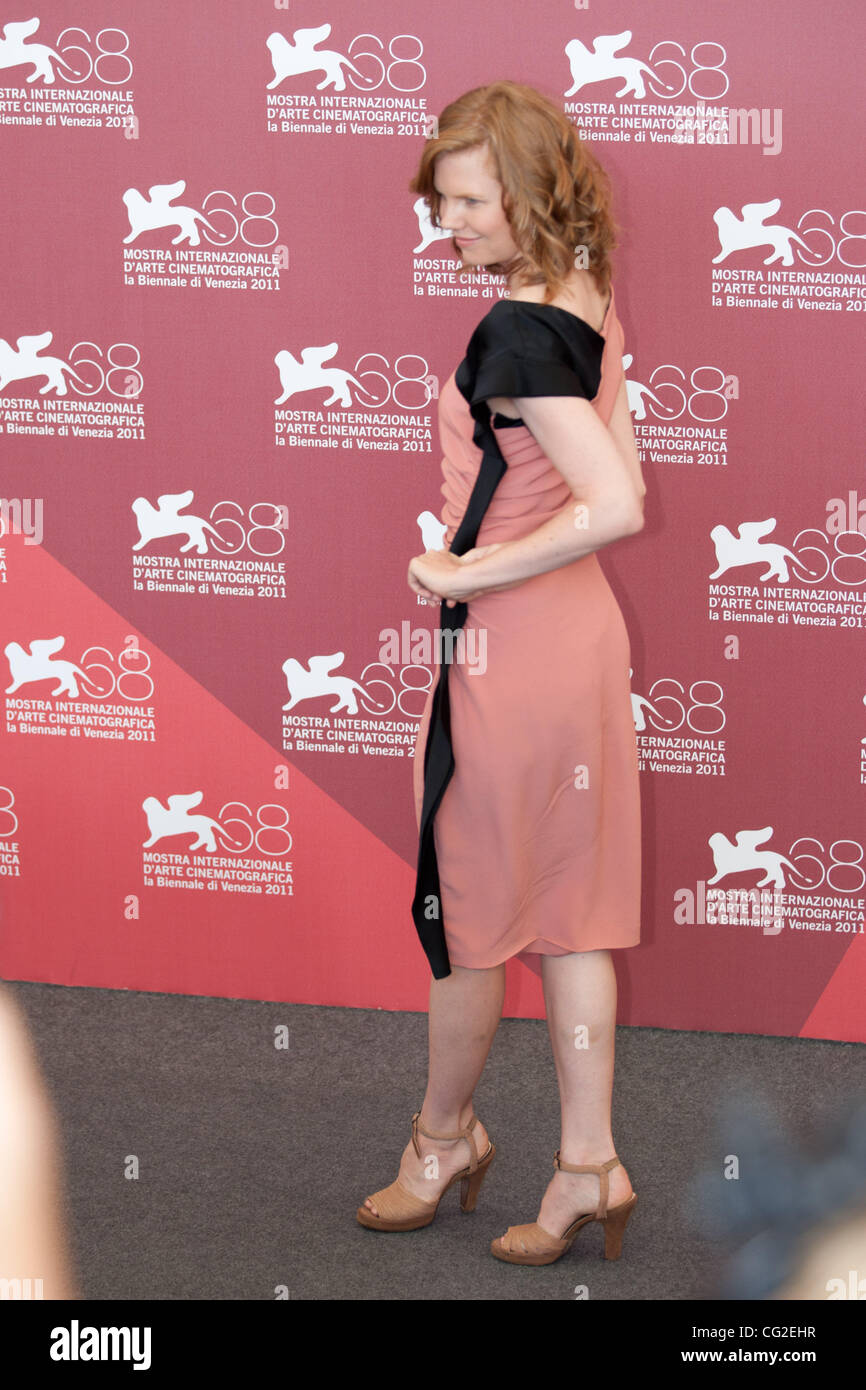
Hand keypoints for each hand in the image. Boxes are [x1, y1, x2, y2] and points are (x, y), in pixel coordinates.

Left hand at [407, 543, 523, 606]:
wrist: (463, 578)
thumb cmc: (464, 583)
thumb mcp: (456, 585)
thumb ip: (450, 587)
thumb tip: (451, 601)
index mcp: (445, 557)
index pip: (435, 573)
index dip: (437, 588)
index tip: (442, 598)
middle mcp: (434, 555)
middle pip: (426, 576)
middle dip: (431, 592)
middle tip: (437, 602)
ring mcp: (425, 558)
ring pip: (420, 579)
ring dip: (427, 593)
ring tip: (436, 599)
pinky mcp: (415, 564)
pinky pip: (412, 581)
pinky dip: (419, 591)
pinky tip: (430, 594)